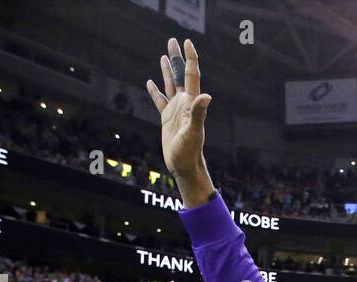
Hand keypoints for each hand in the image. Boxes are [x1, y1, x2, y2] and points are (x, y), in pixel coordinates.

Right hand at [147, 38, 213, 205]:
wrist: (183, 165)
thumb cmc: (190, 151)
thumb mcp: (193, 132)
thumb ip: (198, 113)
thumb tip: (206, 96)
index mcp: (192, 102)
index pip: (191, 74)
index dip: (190, 58)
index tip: (187, 42)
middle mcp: (185, 103)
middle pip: (180, 74)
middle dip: (177, 57)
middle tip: (173, 40)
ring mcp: (175, 110)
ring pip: (170, 84)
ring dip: (167, 69)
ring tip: (164, 55)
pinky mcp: (166, 118)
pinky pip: (160, 100)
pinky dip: (155, 90)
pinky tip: (150, 82)